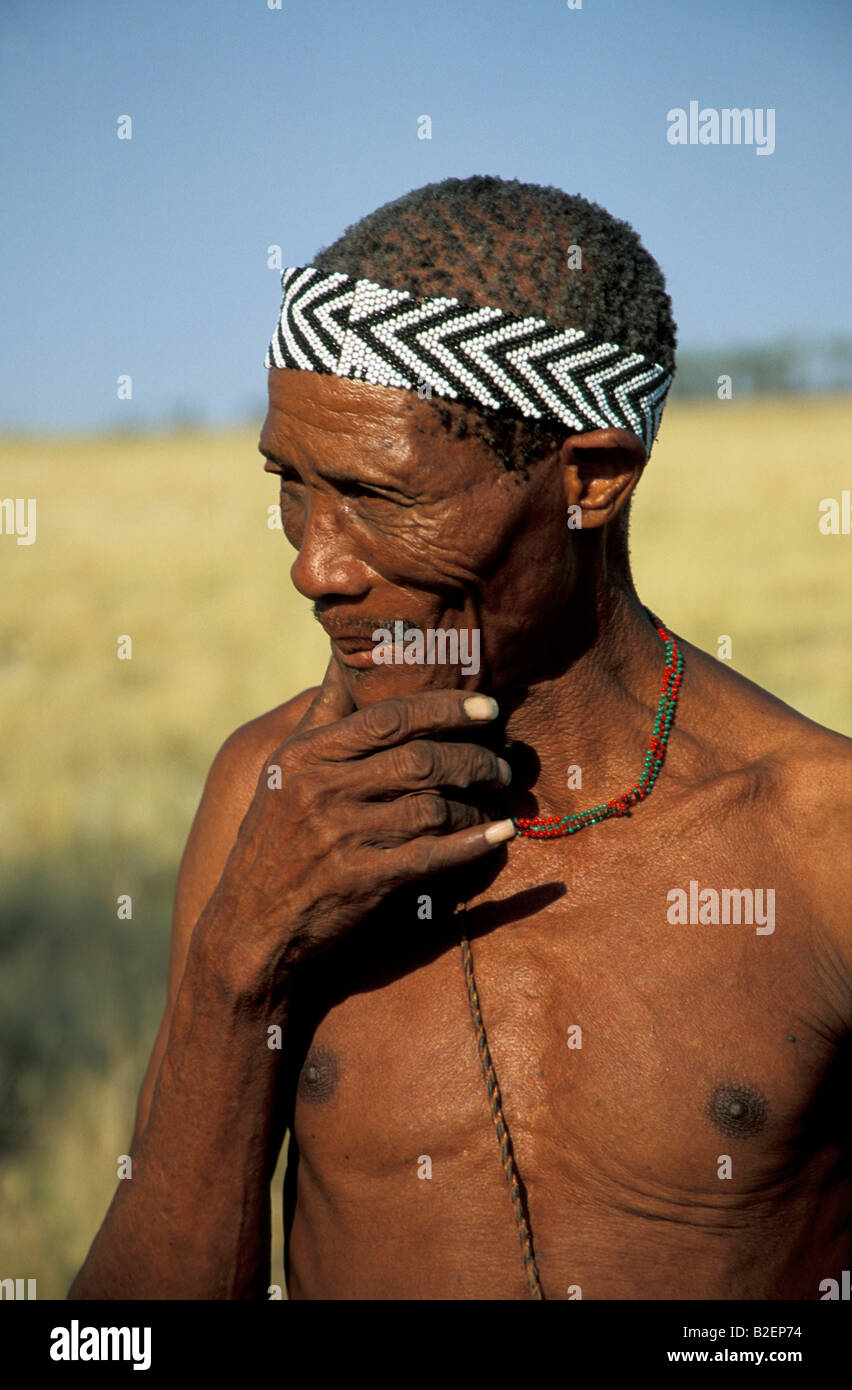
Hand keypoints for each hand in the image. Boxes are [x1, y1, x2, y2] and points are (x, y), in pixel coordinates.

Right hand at [196, 657, 514, 989]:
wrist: (249, 925)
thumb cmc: (274, 839)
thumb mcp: (284, 770)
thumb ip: (322, 714)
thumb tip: (344, 653)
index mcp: (306, 755)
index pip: (389, 717)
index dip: (446, 708)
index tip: (488, 708)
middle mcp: (321, 790)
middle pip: (420, 760)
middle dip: (473, 758)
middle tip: (501, 765)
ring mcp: (340, 837)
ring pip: (432, 806)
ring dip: (475, 802)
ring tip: (495, 799)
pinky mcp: (360, 881)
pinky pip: (432, 855)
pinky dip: (473, 842)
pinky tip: (500, 834)